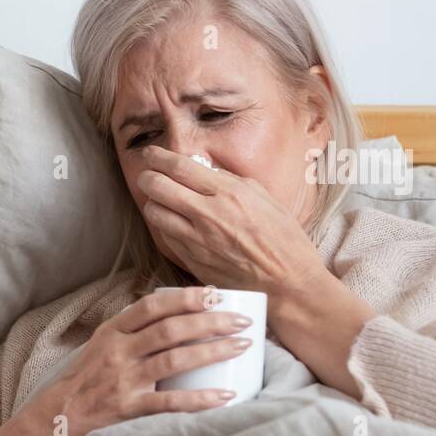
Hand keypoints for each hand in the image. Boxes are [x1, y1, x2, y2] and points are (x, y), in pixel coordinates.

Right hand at [30, 285, 253, 435]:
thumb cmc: (86, 378)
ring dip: (212, 352)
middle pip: (171, 330)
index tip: (215, 294)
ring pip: (175, 360)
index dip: (186, 298)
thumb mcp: (101, 343)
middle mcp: (119, 352)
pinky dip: (200, 399)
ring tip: (241, 346)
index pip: (152, 307)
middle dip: (211, 322)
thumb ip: (132, 329)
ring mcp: (124, 380)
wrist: (60, 415)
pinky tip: (224, 396)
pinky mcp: (130, 408)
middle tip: (242, 320)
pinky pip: (170, 403)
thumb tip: (178, 311)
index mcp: (112, 331)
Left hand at [136, 145, 326, 296]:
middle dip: (147, 177)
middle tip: (149, 175)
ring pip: (154, 213)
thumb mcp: (263, 197)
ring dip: (153, 203)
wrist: (287, 282)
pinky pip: (165, 237)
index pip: (180, 167)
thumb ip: (230, 181)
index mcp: (229, 193)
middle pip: (157, 187)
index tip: (151, 153)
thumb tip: (203, 168)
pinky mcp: (192, 261)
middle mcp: (208, 215)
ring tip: (160, 201)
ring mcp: (197, 240)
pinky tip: (173, 223)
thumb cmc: (282, 238)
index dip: (159, 157)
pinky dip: (164, 226)